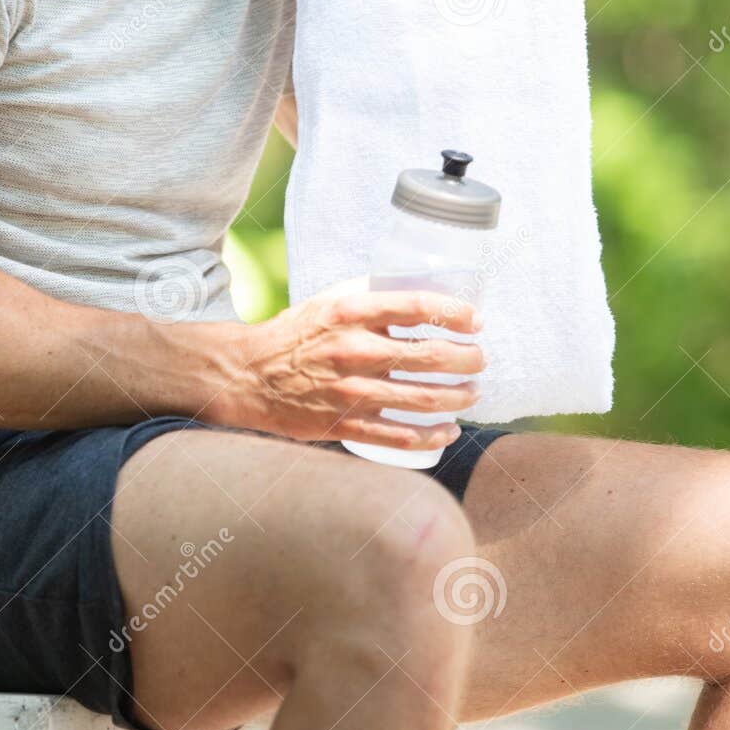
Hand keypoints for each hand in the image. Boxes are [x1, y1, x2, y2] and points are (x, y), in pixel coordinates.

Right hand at [222, 279, 485, 452]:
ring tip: (472, 392)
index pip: (418, 306)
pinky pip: (399, 436)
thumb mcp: (331, 301)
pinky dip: (432, 435)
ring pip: (422, 399)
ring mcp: (350, 391)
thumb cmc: (298, 333)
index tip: (475, 321)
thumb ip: (373, 297)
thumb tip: (424, 293)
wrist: (250, 374)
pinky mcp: (344, 424)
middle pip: (431, 357)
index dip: (456, 314)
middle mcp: (353, 350)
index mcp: (351, 312)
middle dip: (468, 359)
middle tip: (479, 359)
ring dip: (458, 397)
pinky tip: (449, 430)